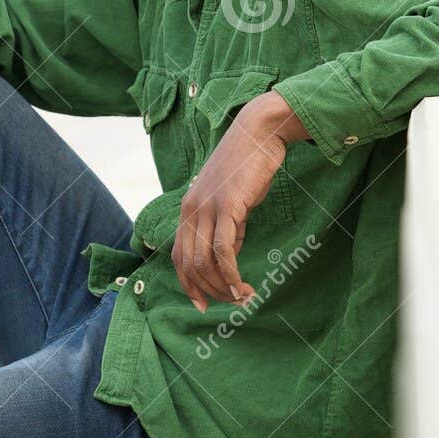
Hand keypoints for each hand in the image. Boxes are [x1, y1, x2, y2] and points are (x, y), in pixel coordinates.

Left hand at [171, 91, 310, 311]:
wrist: (259, 132)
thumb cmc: (249, 166)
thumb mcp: (232, 201)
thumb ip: (227, 227)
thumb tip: (228, 256)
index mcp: (188, 209)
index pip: (178, 257)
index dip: (188, 285)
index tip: (203, 305)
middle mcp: (191, 210)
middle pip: (189, 264)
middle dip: (209, 291)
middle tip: (232, 304)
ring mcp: (206, 207)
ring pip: (204, 260)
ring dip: (222, 286)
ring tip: (242, 298)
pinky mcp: (227, 205)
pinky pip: (223, 248)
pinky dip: (230, 272)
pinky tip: (241, 285)